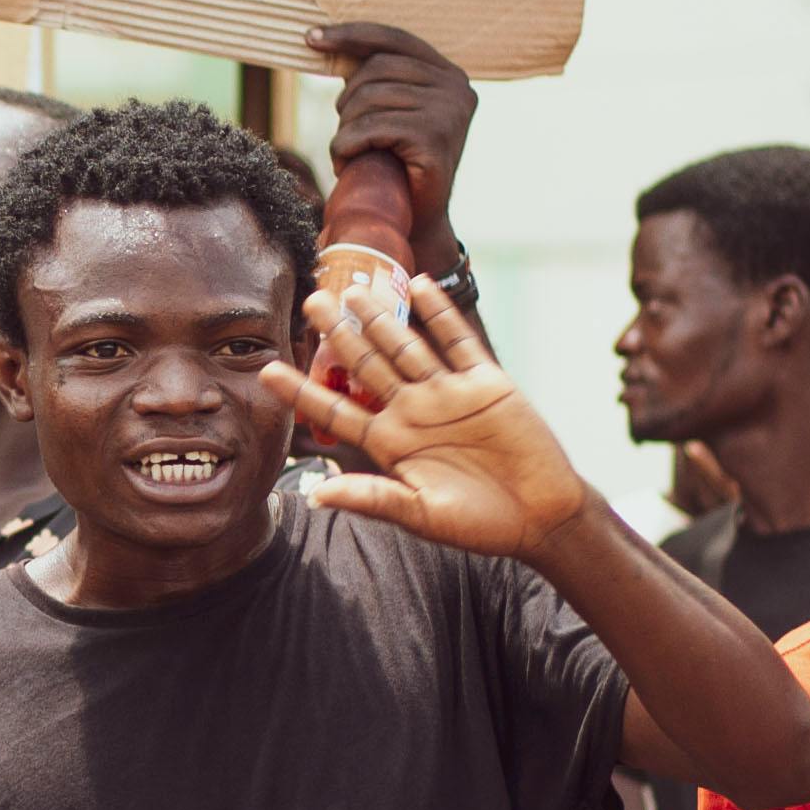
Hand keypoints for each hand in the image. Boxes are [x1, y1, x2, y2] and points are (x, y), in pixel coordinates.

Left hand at [268, 276, 586, 557]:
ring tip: (354, 287)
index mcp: (391, 444)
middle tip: (310, 300)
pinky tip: (420, 286)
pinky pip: (458, 342)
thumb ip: (372, 499)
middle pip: (367, 366)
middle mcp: (413, 412)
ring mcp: (447, 394)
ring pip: (406, 347)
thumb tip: (315, 496)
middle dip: (339, 335)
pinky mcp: (485, 383)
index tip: (267, 370)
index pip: (336, 411)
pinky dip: (441, 314)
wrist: (542, 516)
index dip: (303, 391)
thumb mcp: (421, 515)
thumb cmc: (480, 523)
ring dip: (382, 318)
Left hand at [306, 24, 476, 274]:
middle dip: (347, 100)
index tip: (310, 39)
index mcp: (448, 73)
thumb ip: (370, 76)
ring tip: (351, 152)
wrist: (414, 221)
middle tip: (346, 133)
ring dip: (346, 128)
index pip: (393, 38)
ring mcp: (450, 111)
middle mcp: (456, 87)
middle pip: (376, 69)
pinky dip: (347, 146)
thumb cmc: (392, 164)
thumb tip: (323, 38)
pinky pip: (371, 128)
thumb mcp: (384, 111)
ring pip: (370, 98)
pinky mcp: (436, 138)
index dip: (350, 35)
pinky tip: (347, 163)